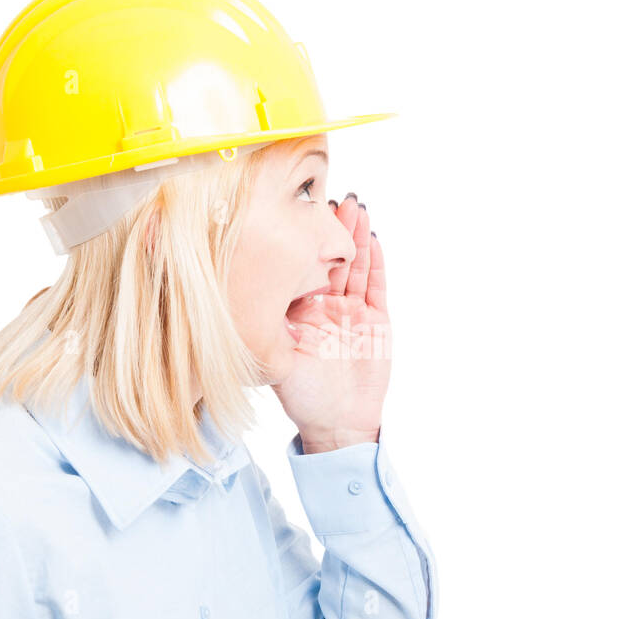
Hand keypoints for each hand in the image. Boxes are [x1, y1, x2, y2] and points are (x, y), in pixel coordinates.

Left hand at [273, 194, 390, 452]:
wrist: (338, 422)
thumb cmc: (303, 396)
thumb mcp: (275, 358)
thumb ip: (267, 327)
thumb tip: (242, 292)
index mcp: (298, 311)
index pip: (300, 266)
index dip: (302, 240)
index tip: (299, 212)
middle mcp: (325, 305)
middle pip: (330, 257)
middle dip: (333, 228)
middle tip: (333, 197)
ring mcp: (352, 310)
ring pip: (355, 265)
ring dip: (356, 236)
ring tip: (356, 206)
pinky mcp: (376, 319)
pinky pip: (376, 284)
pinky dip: (376, 262)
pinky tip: (373, 239)